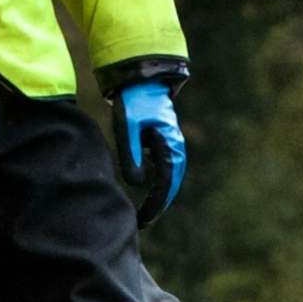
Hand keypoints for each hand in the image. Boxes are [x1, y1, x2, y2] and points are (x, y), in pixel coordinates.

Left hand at [115, 79, 187, 226]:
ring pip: (172, 177)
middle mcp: (176, 147)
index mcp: (169, 145)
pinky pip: (168, 168)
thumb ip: (131, 154)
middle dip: (160, 205)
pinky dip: (161, 183)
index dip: (155, 204)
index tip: (143, 221)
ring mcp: (173, 143)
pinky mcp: (166, 140)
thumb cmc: (132, 101)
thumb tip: (137, 184)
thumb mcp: (126, 127)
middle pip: (172, 184)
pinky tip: (150, 193)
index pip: (165, 183)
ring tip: (147, 214)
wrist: (143, 77)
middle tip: (144, 224)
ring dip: (162, 196)